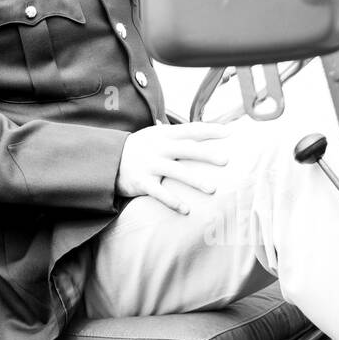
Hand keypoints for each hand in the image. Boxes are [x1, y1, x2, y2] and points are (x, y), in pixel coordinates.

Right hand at [115, 122, 230, 214]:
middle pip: (186, 149)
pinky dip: (172, 201)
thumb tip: (208, 131)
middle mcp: (158, 148)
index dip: (209, 130)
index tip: (229, 132)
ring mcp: (149, 164)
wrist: (109, 159)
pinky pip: (159, 192)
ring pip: (175, 172)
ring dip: (195, 180)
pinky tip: (186, 210)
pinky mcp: (141, 182)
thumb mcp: (156, 135)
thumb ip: (179, 134)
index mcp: (164, 134)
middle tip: (226, 160)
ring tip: (213, 189)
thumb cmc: (141, 148)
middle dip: (206, 154)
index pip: (189, 130)